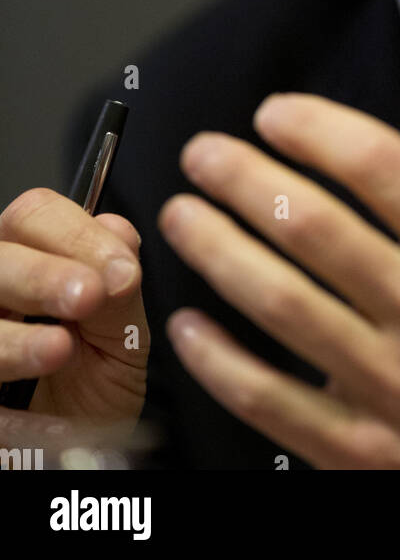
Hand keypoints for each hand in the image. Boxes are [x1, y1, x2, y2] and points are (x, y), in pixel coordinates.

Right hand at [0, 190, 148, 439]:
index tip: (121, 271)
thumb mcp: (121, 337)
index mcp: (33, 255)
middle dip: (41, 274)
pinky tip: (32, 416)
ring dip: (16, 336)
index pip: (37, 214)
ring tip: (59, 350)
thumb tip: (120, 236)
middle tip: (86, 296)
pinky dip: (6, 385)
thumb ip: (120, 289)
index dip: (78, 235)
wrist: (80, 452)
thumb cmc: (95, 384)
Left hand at [158, 60, 399, 468]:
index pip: (383, 169)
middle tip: (204, 152)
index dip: (317, 128)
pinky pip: (273, 402)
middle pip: (314, 229)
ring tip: (181, 213)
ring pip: (282, 306)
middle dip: (245, 179)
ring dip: (219, 252)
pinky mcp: (365, 447)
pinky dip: (222, 362)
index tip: (275, 112)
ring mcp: (392, 385)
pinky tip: (189, 325)